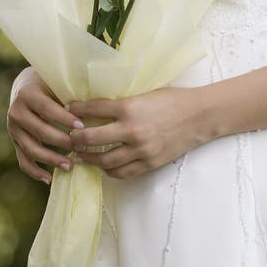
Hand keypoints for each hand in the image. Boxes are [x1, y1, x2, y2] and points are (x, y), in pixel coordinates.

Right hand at [7, 67, 83, 184]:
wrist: (25, 86)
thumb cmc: (49, 84)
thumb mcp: (56, 83)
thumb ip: (69, 96)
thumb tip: (94, 111)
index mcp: (27, 94)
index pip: (47, 109)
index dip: (64, 119)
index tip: (82, 127)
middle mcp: (16, 112)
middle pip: (39, 131)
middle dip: (62, 141)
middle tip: (82, 147)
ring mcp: (13, 129)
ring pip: (31, 149)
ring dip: (51, 159)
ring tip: (70, 165)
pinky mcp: (14, 142)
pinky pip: (23, 160)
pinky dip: (35, 171)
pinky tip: (50, 178)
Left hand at [68, 86, 204, 179]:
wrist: (199, 116)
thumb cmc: (172, 100)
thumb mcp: (144, 94)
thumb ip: (122, 103)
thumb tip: (98, 105)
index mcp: (129, 107)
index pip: (93, 109)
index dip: (76, 110)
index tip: (67, 110)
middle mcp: (131, 130)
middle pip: (92, 138)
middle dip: (75, 139)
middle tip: (69, 137)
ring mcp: (140, 150)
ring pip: (104, 160)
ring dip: (89, 158)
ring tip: (79, 156)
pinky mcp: (149, 163)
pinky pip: (122, 172)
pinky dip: (109, 171)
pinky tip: (103, 166)